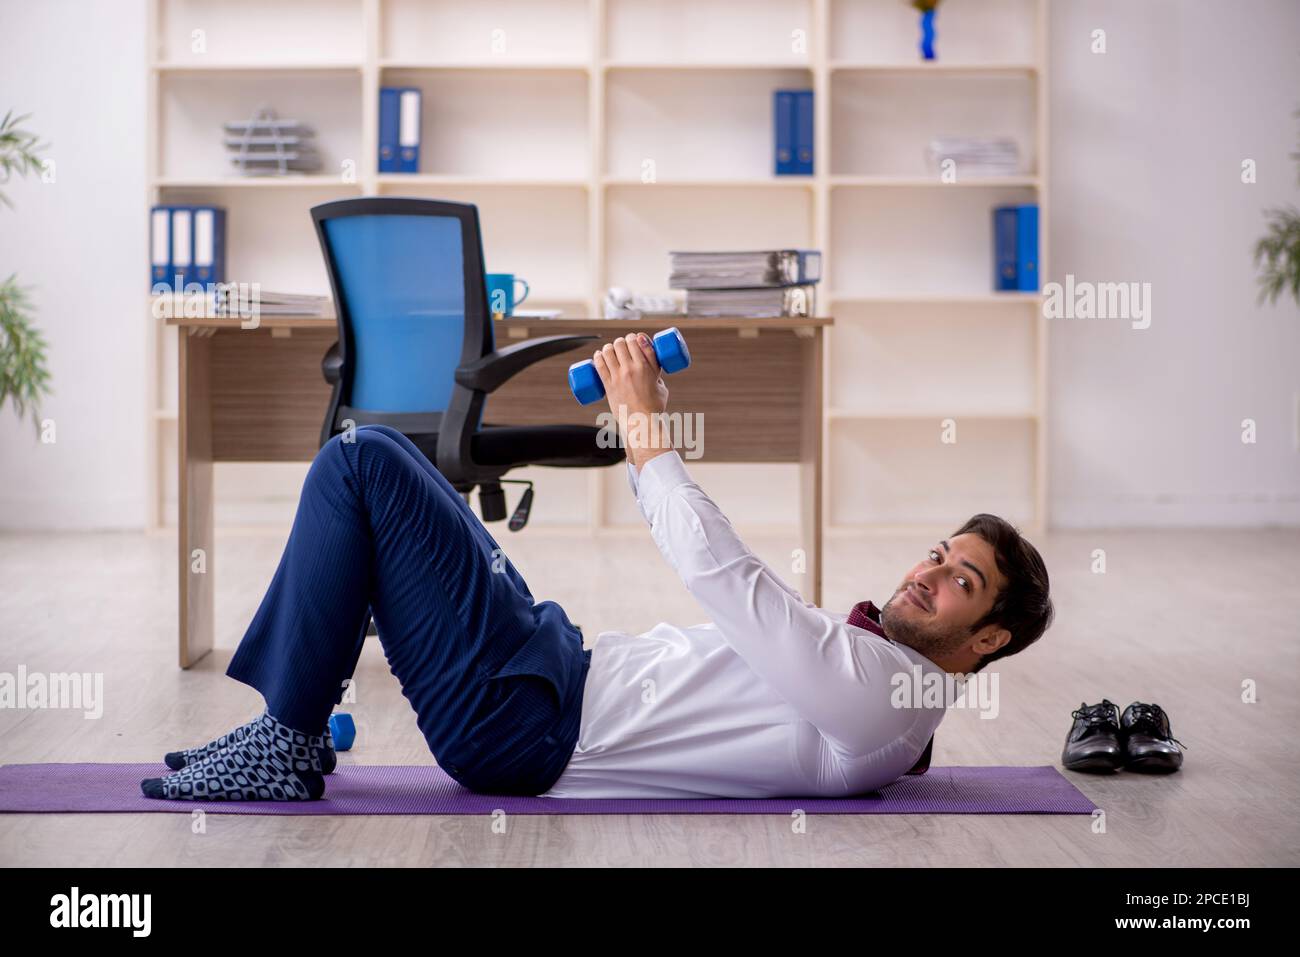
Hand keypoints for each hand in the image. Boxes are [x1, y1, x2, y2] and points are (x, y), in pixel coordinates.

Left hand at [592, 333, 671, 466]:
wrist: (642, 423)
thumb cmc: (654, 406)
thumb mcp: (661, 385)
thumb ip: (655, 373)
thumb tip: (649, 363)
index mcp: (646, 367)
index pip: (636, 341)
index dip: (633, 337)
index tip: (633, 339)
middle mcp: (631, 369)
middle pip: (621, 344)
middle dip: (621, 341)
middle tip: (621, 346)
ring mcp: (618, 377)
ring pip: (608, 352)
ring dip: (608, 347)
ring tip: (610, 350)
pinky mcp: (608, 386)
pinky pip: (599, 365)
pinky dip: (598, 356)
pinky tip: (599, 354)